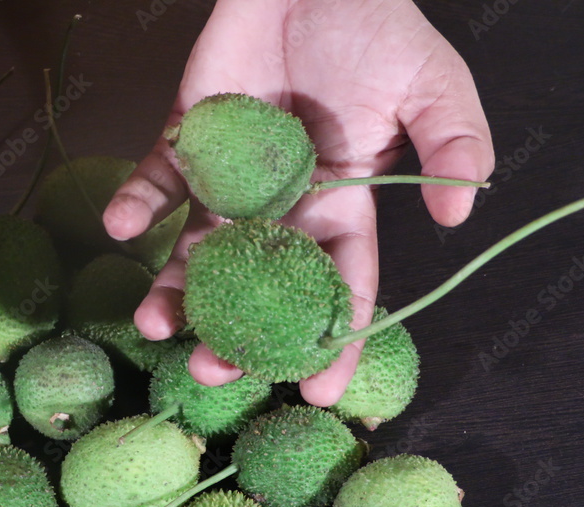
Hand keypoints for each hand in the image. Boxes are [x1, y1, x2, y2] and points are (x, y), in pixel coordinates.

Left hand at [103, 0, 492, 404]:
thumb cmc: (376, 27)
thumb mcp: (433, 84)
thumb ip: (452, 145)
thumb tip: (460, 214)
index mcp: (338, 209)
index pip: (336, 288)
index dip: (330, 341)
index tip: (319, 392)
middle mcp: (278, 210)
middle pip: (254, 289)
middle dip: (234, 335)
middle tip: (214, 370)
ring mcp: (227, 183)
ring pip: (195, 252)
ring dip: (172, 291)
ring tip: (155, 324)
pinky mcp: (187, 145)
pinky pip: (155, 181)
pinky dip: (135, 203)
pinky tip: (123, 225)